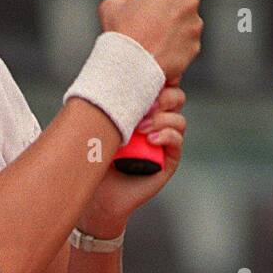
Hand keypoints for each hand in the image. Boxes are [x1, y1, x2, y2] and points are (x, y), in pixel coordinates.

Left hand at [78, 85, 186, 234]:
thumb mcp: (97, 127)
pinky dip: (167, 136)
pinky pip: (177, 141)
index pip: (159, 85)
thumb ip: (106, 105)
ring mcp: (164, 141)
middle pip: (175, 97)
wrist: (97, 195)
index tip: (141, 82)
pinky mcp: (168, 160)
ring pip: (178, 118)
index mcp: (141, 109)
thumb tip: (105, 78)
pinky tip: (151, 140)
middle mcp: (156, 122)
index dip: (157, 79)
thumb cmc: (94, 159)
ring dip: (162, 118)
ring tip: (141, 128)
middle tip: (144, 105)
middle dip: (163, 96)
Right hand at [99, 0, 202, 84]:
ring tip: (154, 39)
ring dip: (175, 29)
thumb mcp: (111, 7)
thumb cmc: (125, 37)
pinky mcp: (194, 47)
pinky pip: (187, 44)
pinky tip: (160, 51)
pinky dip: (177, 47)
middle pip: (183, 1)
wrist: (131, 66)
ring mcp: (193, 26)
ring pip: (187, 24)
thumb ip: (123, 0)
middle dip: (171, 9)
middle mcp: (187, 3)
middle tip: (152, 20)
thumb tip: (123, 5)